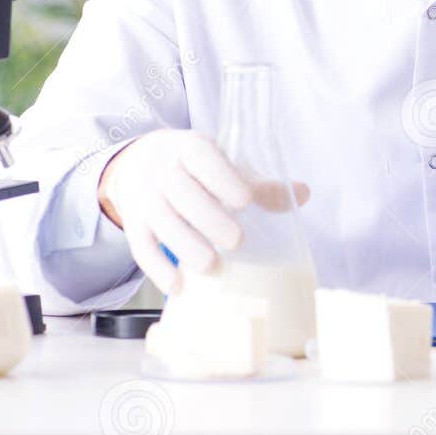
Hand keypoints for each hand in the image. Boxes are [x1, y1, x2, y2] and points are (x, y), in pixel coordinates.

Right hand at [97, 130, 253, 295]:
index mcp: (190, 148)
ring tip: (211, 266)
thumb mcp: (224, 165)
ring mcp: (144, 197)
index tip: (246, 200)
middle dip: (207, 218)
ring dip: (184, 246)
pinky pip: (140, 247)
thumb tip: (302, 194)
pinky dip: (156, 269)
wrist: (140, 162)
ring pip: (159, 221)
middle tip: (236, 241)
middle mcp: (163, 170)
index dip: (222, 178)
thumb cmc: (196, 168)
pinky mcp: (133, 223)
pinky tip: (177, 286)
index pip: (202, 157)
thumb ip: (259, 183)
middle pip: (180, 192)